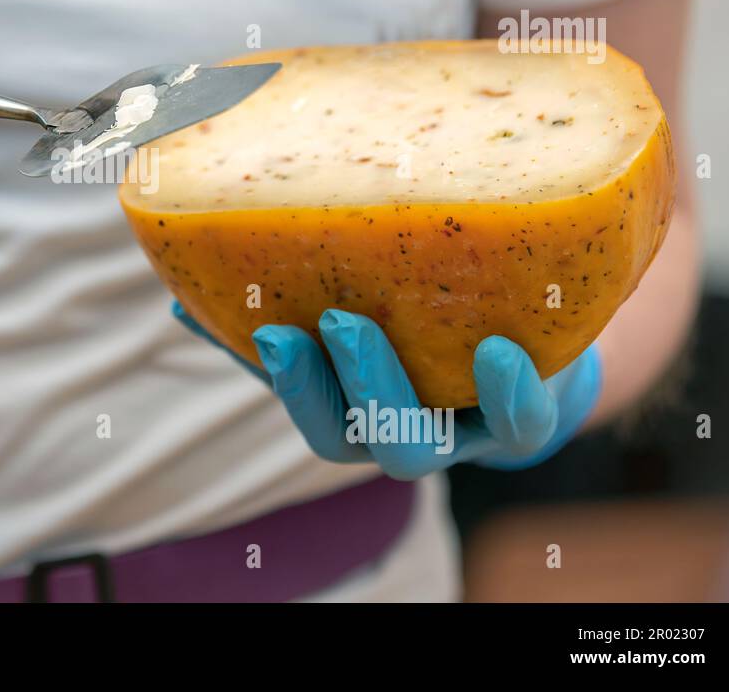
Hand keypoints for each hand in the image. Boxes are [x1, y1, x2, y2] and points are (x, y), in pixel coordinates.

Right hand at [173, 303, 601, 479]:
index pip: (295, 400)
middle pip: (342, 438)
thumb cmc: (430, 318)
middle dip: (310, 386)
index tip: (222, 316)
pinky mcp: (527, 420)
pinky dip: (505, 392)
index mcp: (352, 405)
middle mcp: (396, 430)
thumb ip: (289, 297)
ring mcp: (458, 434)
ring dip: (374, 389)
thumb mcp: (363, 305)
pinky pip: (519, 424)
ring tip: (354, 325)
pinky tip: (499, 350)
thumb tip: (186, 282)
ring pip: (409, 447)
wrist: (542, 343)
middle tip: (290, 328)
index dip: (260, 369)